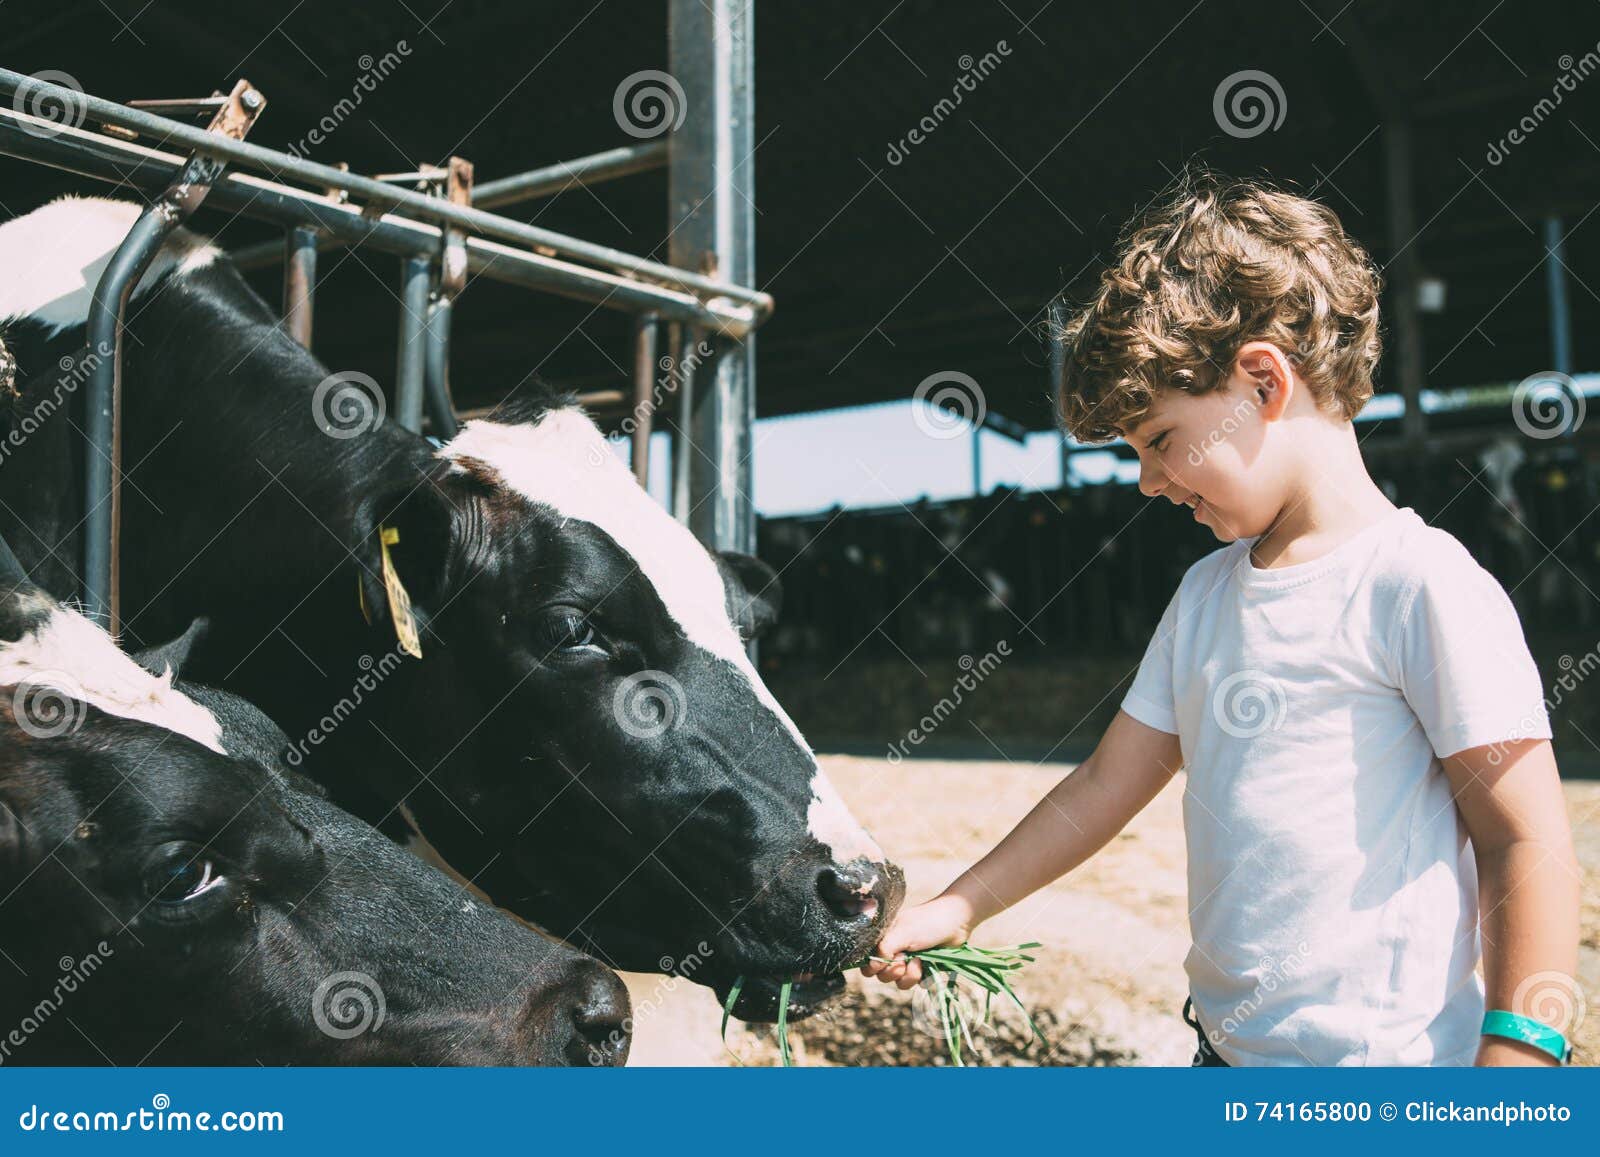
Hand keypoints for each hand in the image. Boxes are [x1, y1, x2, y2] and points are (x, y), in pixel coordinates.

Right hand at [859, 892, 975, 989]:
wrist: (957, 922)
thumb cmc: (928, 922)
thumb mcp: (902, 933)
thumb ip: (884, 949)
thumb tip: (873, 966)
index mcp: (885, 939)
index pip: (869, 961)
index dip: (874, 967)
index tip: (885, 962)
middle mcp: (895, 951)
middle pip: (882, 976)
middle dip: (894, 971)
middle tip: (904, 960)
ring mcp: (909, 961)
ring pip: (900, 982)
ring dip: (910, 975)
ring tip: (920, 962)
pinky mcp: (924, 968)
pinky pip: (917, 983)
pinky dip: (923, 978)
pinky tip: (929, 966)